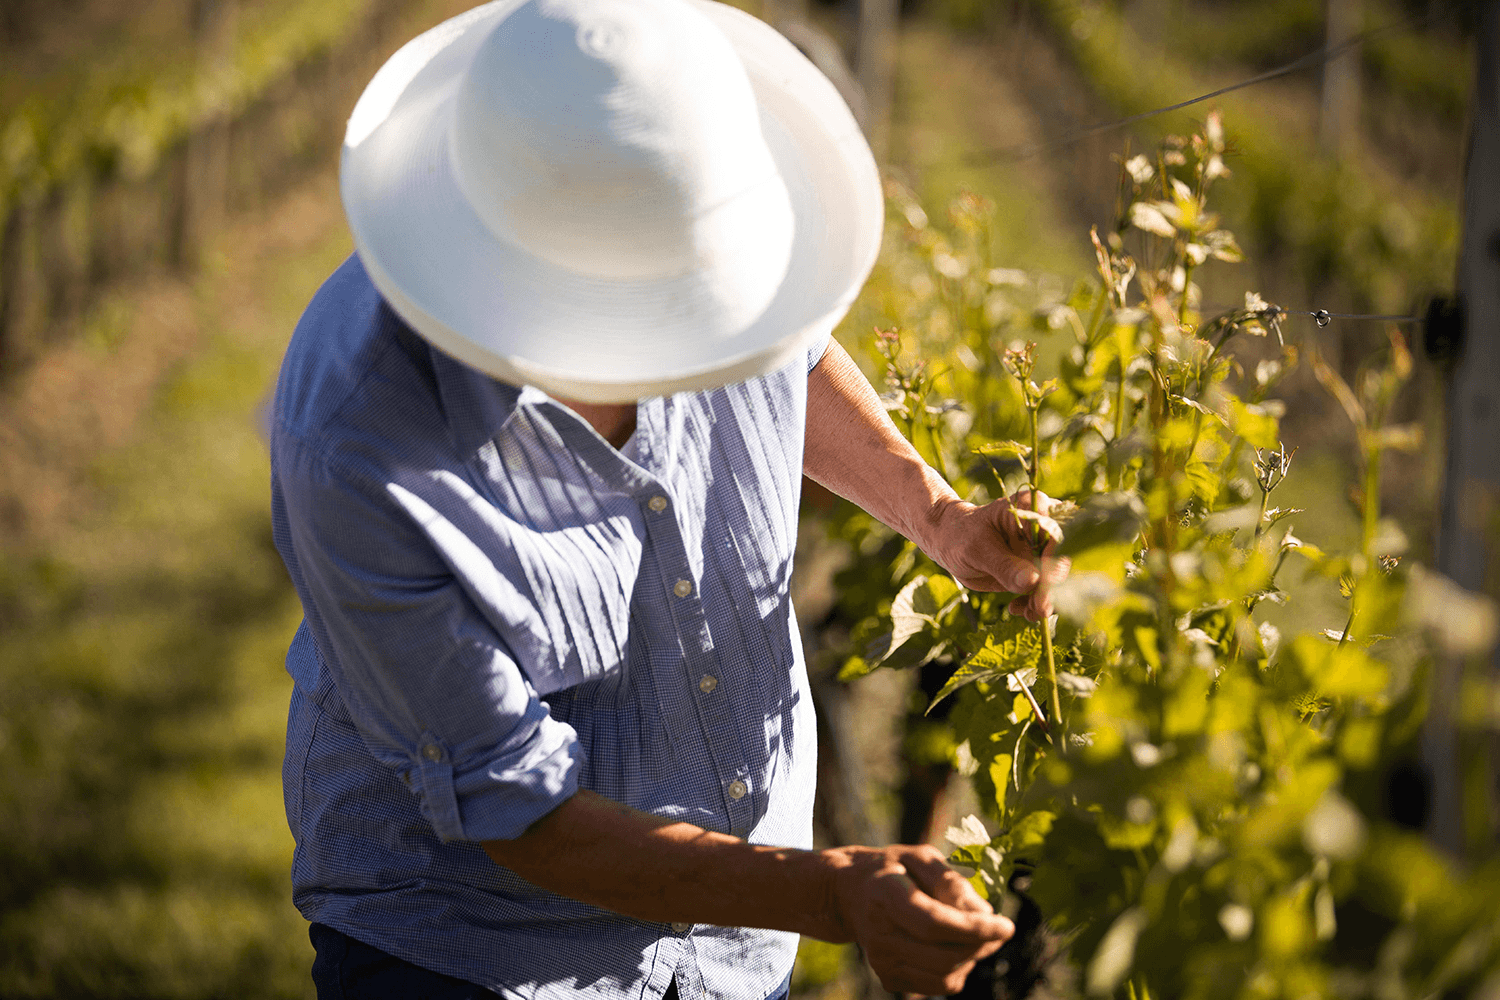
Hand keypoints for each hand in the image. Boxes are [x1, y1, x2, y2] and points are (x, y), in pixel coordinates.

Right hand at [820, 844, 1012, 995]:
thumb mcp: (920, 856)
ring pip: (946, 976)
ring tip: (976, 933)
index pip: (933, 923)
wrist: (851, 894)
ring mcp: (881, 961)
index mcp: (884, 894)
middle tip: (999, 928)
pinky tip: (955, 945)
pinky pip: (940, 985)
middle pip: (944, 955)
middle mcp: (879, 933)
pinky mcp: (889, 979)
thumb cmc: (895, 869)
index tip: (1008, 925)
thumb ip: (950, 881)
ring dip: (974, 957)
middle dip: (982, 944)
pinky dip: (959, 968)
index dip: (974, 929)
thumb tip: (981, 914)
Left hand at [924, 491, 1069, 621]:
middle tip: (1040, 608)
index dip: (1055, 560)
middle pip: (1063, 557)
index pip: (1057, 532)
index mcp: (1031, 507)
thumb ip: (1005, 566)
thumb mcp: (978, 549)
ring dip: (1046, 599)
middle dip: (1053, 586)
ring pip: (1057, 577)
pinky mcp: (1036, 568)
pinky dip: (1035, 603)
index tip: (1043, 585)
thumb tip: (1033, 582)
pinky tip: (1018, 609)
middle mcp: (1043, 526)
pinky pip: (1044, 588)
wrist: (949, 541)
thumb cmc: (961, 534)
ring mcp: (1042, 549)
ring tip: (1028, 614)